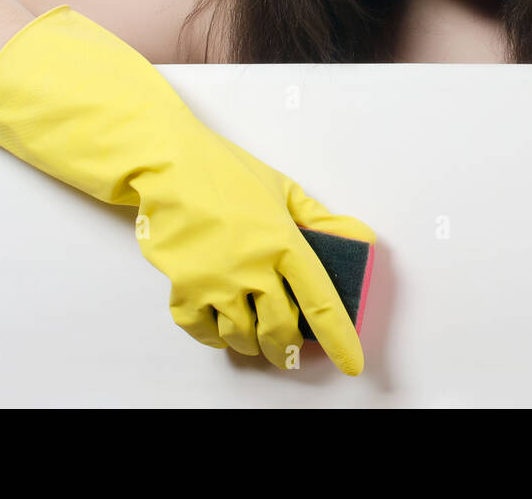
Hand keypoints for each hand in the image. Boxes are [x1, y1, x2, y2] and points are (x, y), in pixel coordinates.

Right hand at [131, 135, 375, 375]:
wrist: (172, 167)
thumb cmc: (230, 174)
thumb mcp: (284, 189)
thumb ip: (322, 220)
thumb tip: (360, 237)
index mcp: (285, 243)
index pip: (321, 303)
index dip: (340, 339)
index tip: (351, 364)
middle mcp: (253, 269)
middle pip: (280, 331)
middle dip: (287, 349)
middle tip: (289, 350)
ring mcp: (217, 282)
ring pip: (242, 337)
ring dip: (252, 344)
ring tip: (255, 335)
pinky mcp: (184, 288)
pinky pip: (203, 332)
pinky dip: (214, 338)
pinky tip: (221, 328)